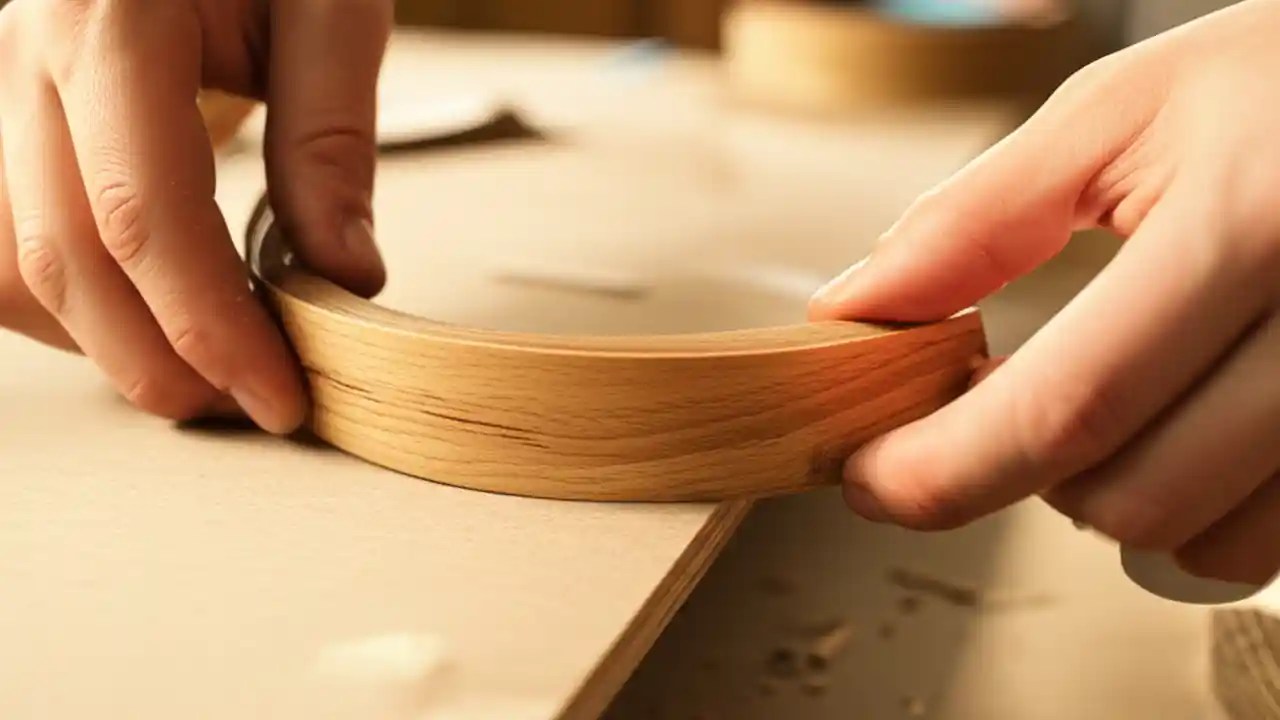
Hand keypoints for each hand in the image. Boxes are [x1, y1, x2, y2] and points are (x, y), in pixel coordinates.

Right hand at [0, 0, 391, 432]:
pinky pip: (2, 231)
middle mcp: (21, 47)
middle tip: (246, 404)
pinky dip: (67, 300)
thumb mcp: (327, 4)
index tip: (278, 394)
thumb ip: (331, 138)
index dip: (210, 327)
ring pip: (12, 258)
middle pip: (63, 256)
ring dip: (103, 341)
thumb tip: (345, 277)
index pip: (140, 215)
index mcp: (107, 16)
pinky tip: (144, 317)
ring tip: (204, 370)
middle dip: (157, 358)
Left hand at [811, 0, 1279, 584]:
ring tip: (1103, 399)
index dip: (943, 467)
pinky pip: (1266, 543)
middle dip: (1022, 475)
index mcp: (1251, 225)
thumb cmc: (1277, 84)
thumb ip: (976, 217)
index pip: (1067, 405)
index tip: (870, 476)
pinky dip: (1195, 508)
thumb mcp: (1120, 112)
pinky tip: (1177, 425)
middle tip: (990, 408)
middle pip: (1130, 496)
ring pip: (1199, 542)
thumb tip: (857, 307)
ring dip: (1110, 494)